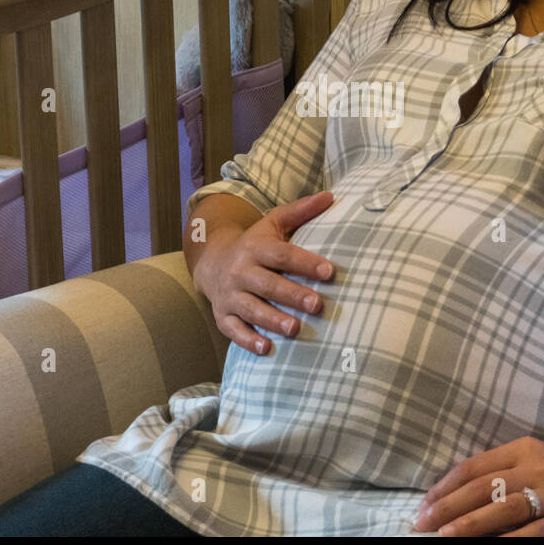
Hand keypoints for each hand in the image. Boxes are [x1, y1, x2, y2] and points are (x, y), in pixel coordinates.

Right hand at [194, 191, 336, 355]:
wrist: (212, 262)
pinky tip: (266, 348)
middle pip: (268, 284)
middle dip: (292, 296)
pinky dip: (248, 340)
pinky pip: (233, 330)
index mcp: (255, 248)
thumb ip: (301, 211)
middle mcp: (240, 271)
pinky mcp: (223, 316)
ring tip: (295, 329)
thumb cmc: (255, 244)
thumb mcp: (273, 223)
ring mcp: (229, 295)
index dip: (305, 263)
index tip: (330, 271)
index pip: (282, 255)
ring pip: (251, 309)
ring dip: (272, 320)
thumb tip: (331, 196)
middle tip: (318, 305)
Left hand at [412, 437, 543, 535]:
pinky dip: (508, 540)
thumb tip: (453, 497)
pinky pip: (533, 531)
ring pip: (503, 507)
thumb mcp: (535, 463)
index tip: (425, 505)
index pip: (474, 467)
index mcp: (524, 448)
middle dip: (448, 506)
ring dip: (470, 523)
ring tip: (446, 536)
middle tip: (423, 523)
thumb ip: (501, 473)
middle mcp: (537, 466)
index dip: (445, 486)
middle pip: (483, 486)